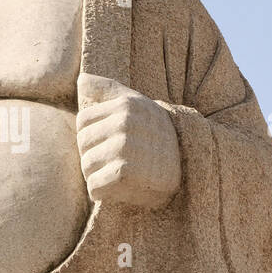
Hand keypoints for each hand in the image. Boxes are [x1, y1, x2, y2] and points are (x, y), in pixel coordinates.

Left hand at [76, 73, 180, 209]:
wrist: (189, 167)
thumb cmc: (156, 135)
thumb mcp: (136, 105)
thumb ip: (108, 90)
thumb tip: (82, 79)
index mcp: (125, 105)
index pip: (83, 120)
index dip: (94, 135)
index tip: (114, 141)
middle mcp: (124, 123)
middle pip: (83, 144)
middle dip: (96, 155)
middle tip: (120, 161)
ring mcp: (124, 147)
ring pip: (86, 166)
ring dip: (99, 176)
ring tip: (122, 174)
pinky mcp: (124, 172)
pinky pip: (94, 187)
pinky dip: (103, 193)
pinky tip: (121, 189)